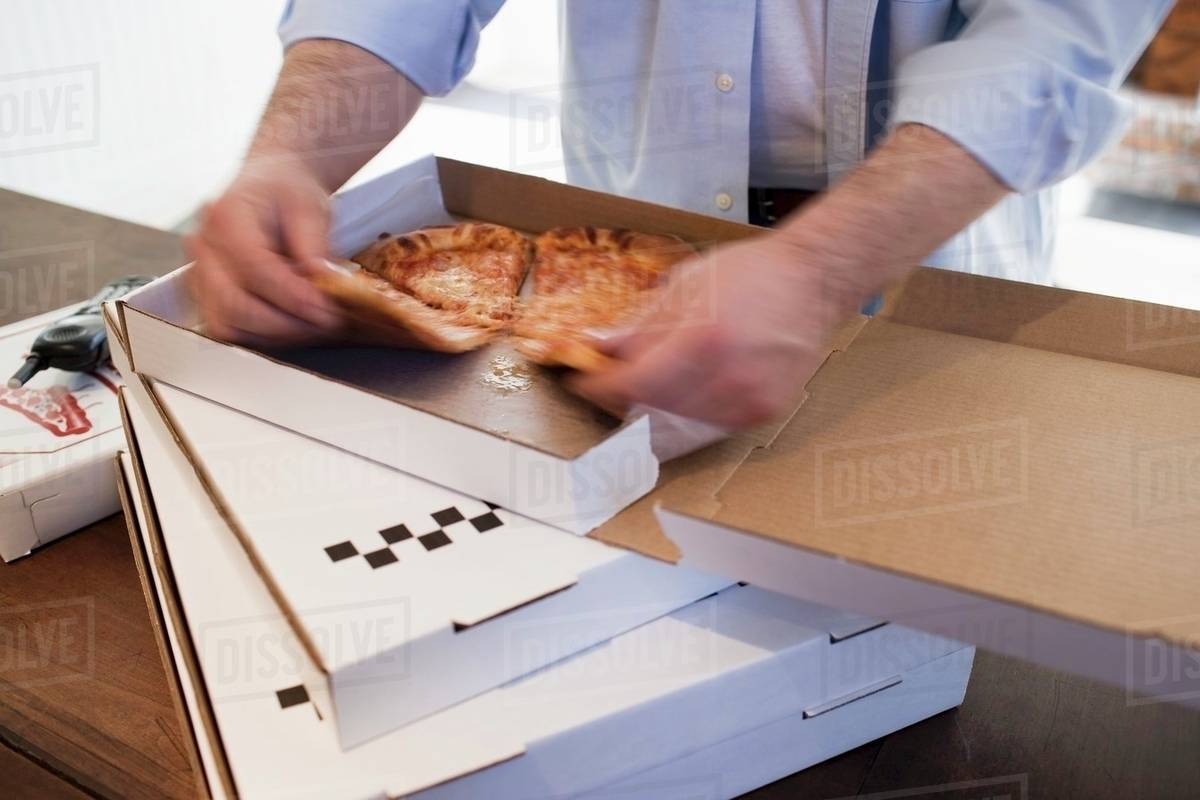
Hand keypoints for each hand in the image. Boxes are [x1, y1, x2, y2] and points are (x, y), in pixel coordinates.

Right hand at [186, 161, 341, 343]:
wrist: (267, 186)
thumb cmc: (288, 193)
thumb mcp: (311, 207)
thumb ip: (314, 246)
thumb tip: (323, 283)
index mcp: (226, 217)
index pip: (256, 270)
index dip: (294, 298)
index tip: (327, 312)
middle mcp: (203, 247)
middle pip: (234, 306)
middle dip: (285, 323)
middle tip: (325, 322)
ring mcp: (198, 272)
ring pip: (227, 324)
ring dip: (274, 333)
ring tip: (310, 322)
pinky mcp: (204, 292)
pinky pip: (227, 326)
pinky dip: (260, 333)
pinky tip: (290, 320)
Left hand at [569, 232, 856, 428]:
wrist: (814, 281)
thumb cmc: (752, 273)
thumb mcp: (686, 285)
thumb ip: (639, 324)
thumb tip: (597, 346)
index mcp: (703, 340)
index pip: (632, 385)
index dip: (599, 386)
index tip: (582, 378)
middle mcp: (726, 379)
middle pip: (650, 412)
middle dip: (620, 399)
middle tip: (609, 381)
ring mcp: (748, 401)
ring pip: (676, 426)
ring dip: (651, 410)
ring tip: (646, 383)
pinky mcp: (762, 412)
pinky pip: (707, 426)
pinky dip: (685, 414)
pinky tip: (683, 391)